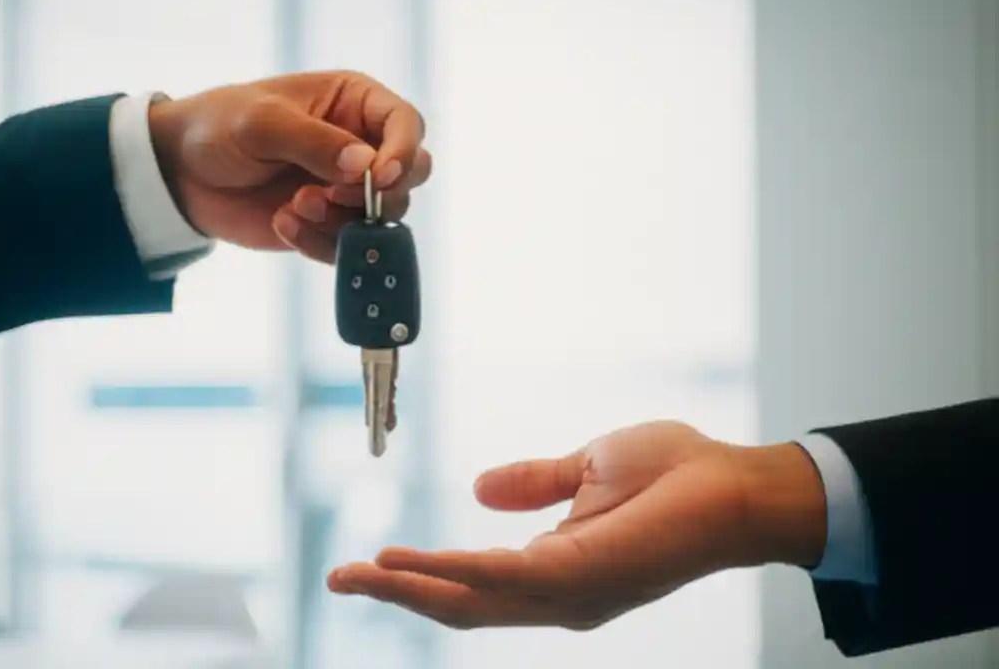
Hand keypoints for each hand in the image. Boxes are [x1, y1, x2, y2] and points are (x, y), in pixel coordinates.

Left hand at [147, 71, 430, 262]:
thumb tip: (366, 166)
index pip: (406, 124)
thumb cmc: (219, 126)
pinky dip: (320, 243)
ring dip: (343, 220)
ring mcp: (345, 190)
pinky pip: (348, 247)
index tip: (381, 175)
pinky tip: (283, 224)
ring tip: (295, 207)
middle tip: (333, 195)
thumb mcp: (262, 123)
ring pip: (383, 218)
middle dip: (380, 193)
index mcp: (354, 103)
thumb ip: (315, 141)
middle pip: (411, 175)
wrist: (178, 172)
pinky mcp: (327, 226)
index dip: (404, 151)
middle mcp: (360, 145)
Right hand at [327, 421, 825, 629]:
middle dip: (396, 594)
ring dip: (406, 588)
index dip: (423, 578)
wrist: (738, 484)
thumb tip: (477, 488)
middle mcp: (558, 594)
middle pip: (461, 606)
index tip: (374, 563)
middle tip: (337, 579)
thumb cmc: (679, 476)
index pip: (475, 585)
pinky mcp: (580, 577)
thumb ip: (534, 483)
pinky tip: (403, 562)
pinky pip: (497, 578)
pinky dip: (445, 572)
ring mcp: (568, 593)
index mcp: (558, 569)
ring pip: (468, 602)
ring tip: (353, 573)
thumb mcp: (586, 468)